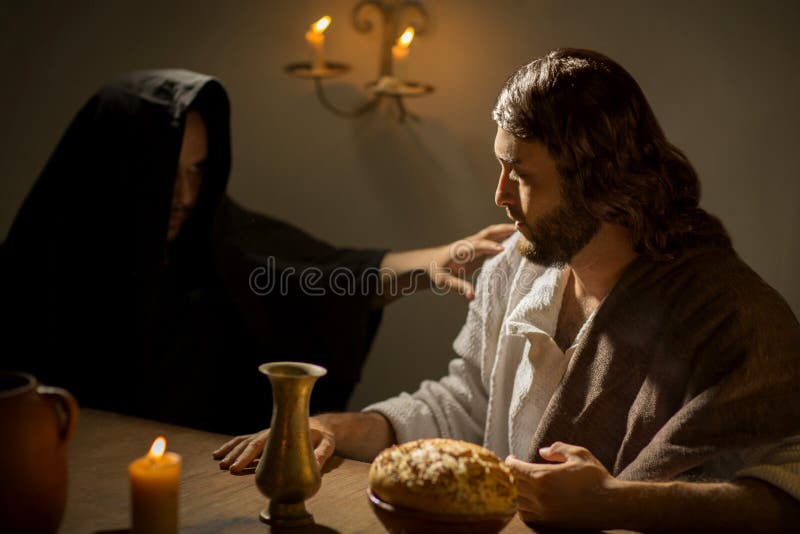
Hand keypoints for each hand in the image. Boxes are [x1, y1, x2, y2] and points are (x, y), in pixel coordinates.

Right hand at [212, 416, 336, 473]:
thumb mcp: (328, 443)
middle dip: (235, 455)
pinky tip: (228, 461)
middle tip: (223, 467)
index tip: (235, 468)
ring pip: (245, 442)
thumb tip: (315, 464)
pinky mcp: (268, 444)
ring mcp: (269, 437)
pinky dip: (237, 452)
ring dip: (232, 451)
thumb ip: (321, 453)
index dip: (246, 457)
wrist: (322, 428)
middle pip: (249, 444)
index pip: (260, 444)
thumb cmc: (324, 436)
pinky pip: (249, 447)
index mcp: (283, 432)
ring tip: (217, 461)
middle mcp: (272, 433)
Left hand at [430, 223, 514, 299]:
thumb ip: (459, 287)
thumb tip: (472, 296)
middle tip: (520, 229)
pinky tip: (517, 238)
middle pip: (488, 233)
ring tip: (524, 229)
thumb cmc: (437, 272)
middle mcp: (469, 243)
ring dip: (506, 230)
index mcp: (461, 250)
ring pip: (492, 234)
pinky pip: (493, 240)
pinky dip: (505, 236)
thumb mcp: (444, 282)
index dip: (490, 247)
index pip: (477, 246)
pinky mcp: (479, 248)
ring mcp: (475, 244)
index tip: (503, 249)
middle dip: (503, 230)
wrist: (429, 262)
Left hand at [504, 442, 616, 529]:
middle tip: (512, 469)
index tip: (511, 458)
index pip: (514, 468)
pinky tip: (528, 500)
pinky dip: (523, 507)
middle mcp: (539, 496)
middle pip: (512, 484)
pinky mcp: (550, 523)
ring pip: (517, 502)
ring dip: (515, 491)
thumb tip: (542, 451)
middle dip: (510, 475)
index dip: (510, 461)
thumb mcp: (579, 454)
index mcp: (543, 476)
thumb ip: (558, 449)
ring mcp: (543, 511)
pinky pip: (527, 516)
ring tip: (519, 484)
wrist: (612, 505)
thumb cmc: (596, 478)